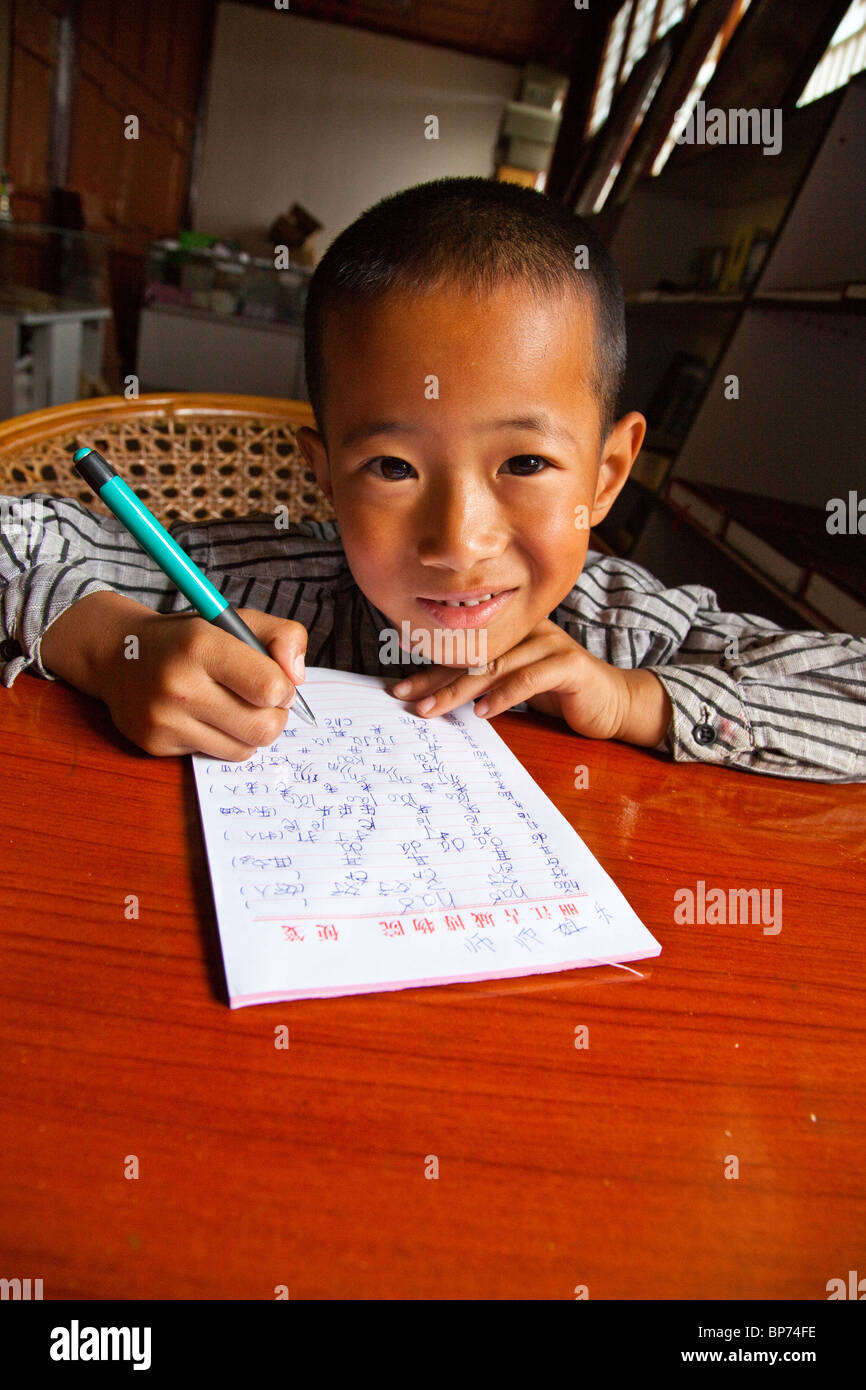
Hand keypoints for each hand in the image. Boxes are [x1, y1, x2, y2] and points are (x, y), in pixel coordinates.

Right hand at [41, 592, 306, 758]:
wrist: (117, 655)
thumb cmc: (188, 639)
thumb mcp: (236, 620)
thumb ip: (283, 636)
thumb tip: (297, 678)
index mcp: (201, 644)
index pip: (270, 687)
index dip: (284, 687)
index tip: (275, 681)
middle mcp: (179, 684)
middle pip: (264, 727)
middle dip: (274, 715)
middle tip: (260, 700)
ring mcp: (165, 718)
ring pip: (245, 749)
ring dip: (250, 731)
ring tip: (234, 708)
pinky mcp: (156, 744)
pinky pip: (218, 756)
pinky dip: (223, 741)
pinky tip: (206, 718)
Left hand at [386, 617, 671, 746]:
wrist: (613, 704)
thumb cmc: (562, 696)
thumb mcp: (517, 688)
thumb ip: (487, 684)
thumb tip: (436, 697)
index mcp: (512, 633)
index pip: (464, 650)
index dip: (430, 669)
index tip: (400, 688)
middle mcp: (528, 632)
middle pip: (474, 656)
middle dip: (436, 680)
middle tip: (409, 701)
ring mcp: (550, 645)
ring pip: (496, 666)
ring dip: (461, 690)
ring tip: (435, 710)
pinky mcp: (570, 665)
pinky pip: (530, 678)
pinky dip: (504, 695)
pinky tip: (484, 712)